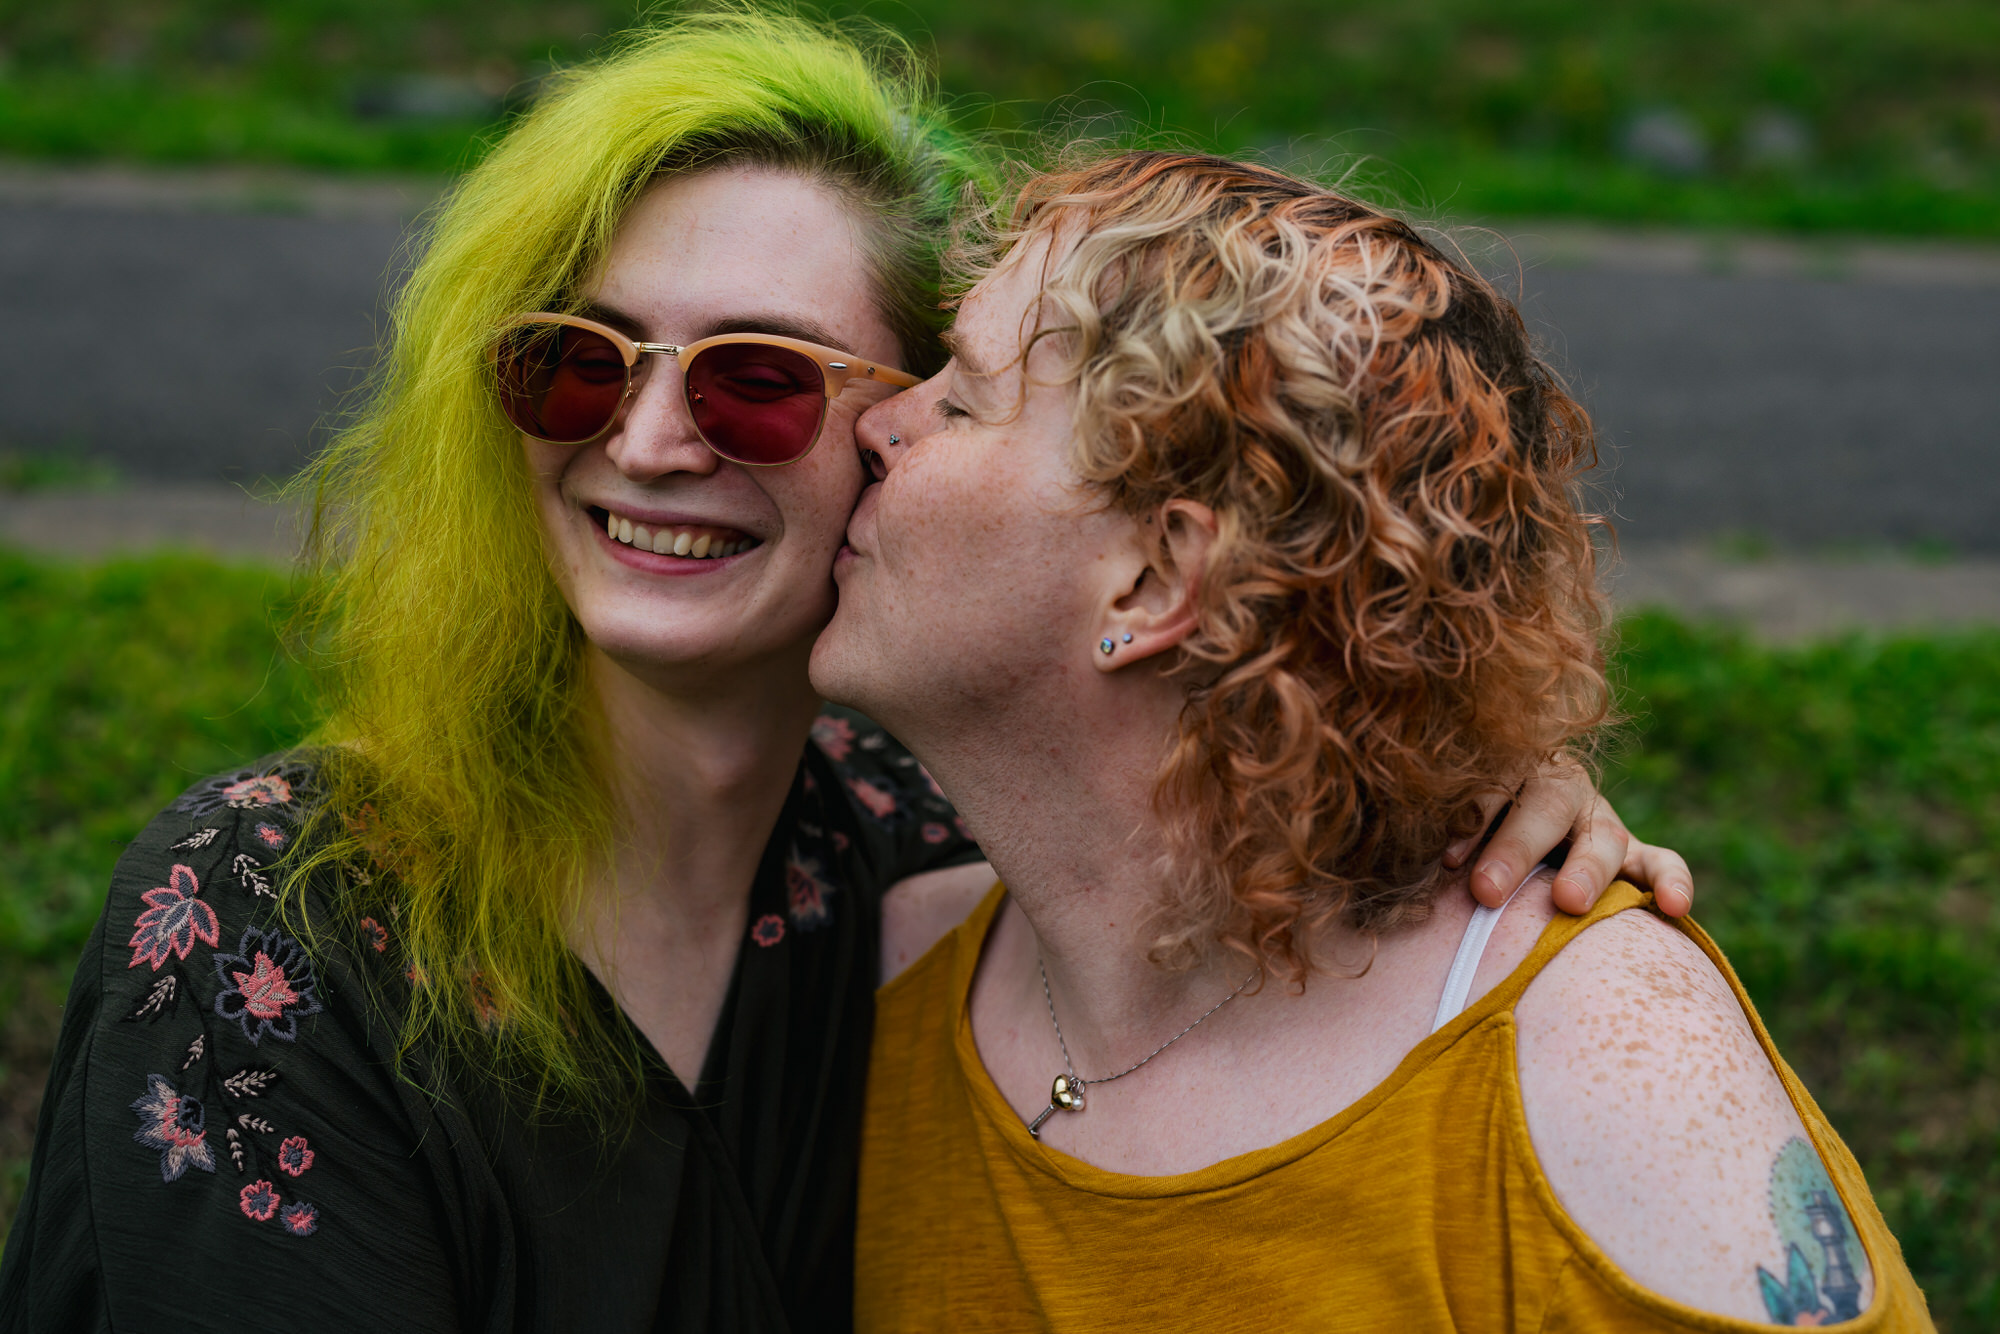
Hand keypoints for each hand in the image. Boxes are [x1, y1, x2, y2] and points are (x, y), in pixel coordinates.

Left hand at [1442, 761, 1694, 917]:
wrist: (1519, 824)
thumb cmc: (1469, 830)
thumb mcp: (1455, 818)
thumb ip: (1446, 828)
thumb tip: (1426, 859)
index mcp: (1508, 765)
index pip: (1491, 784)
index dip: (1472, 819)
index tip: (1450, 862)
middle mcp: (1558, 785)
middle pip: (1544, 805)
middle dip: (1515, 848)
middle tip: (1487, 890)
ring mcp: (1599, 817)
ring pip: (1601, 833)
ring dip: (1585, 868)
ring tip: (1570, 902)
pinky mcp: (1633, 851)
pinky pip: (1662, 861)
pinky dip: (1671, 881)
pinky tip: (1674, 907)